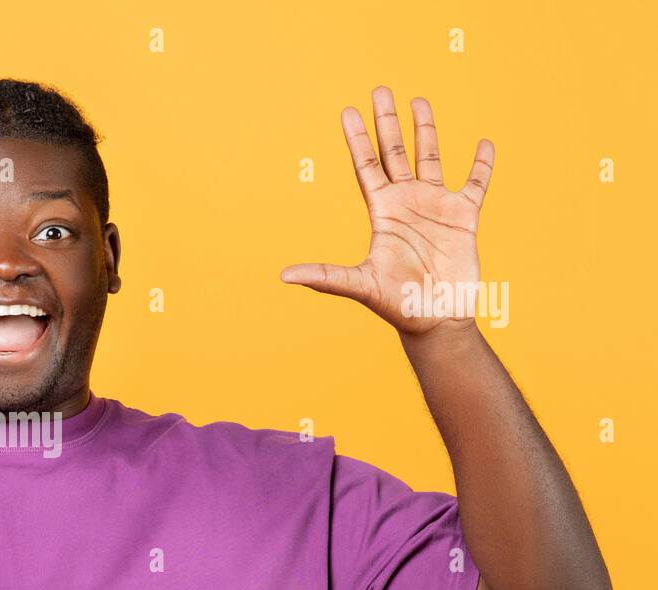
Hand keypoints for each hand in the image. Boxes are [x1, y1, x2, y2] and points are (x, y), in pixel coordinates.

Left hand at [280, 86, 493, 335]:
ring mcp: (435, 207)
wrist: (436, 321)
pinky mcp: (464, 217)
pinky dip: (481, 164)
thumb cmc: (397, 306)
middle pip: (394, 153)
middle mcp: (407, 203)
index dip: (357, 139)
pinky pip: (475, 183)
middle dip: (387, 122)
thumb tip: (285, 276)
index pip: (366, 165)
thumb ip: (325, 277)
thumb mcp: (360, 286)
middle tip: (381, 90)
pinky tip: (483, 143)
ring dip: (425, 130)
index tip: (348, 110)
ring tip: (420, 100)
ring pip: (430, 158)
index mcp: (383, 212)